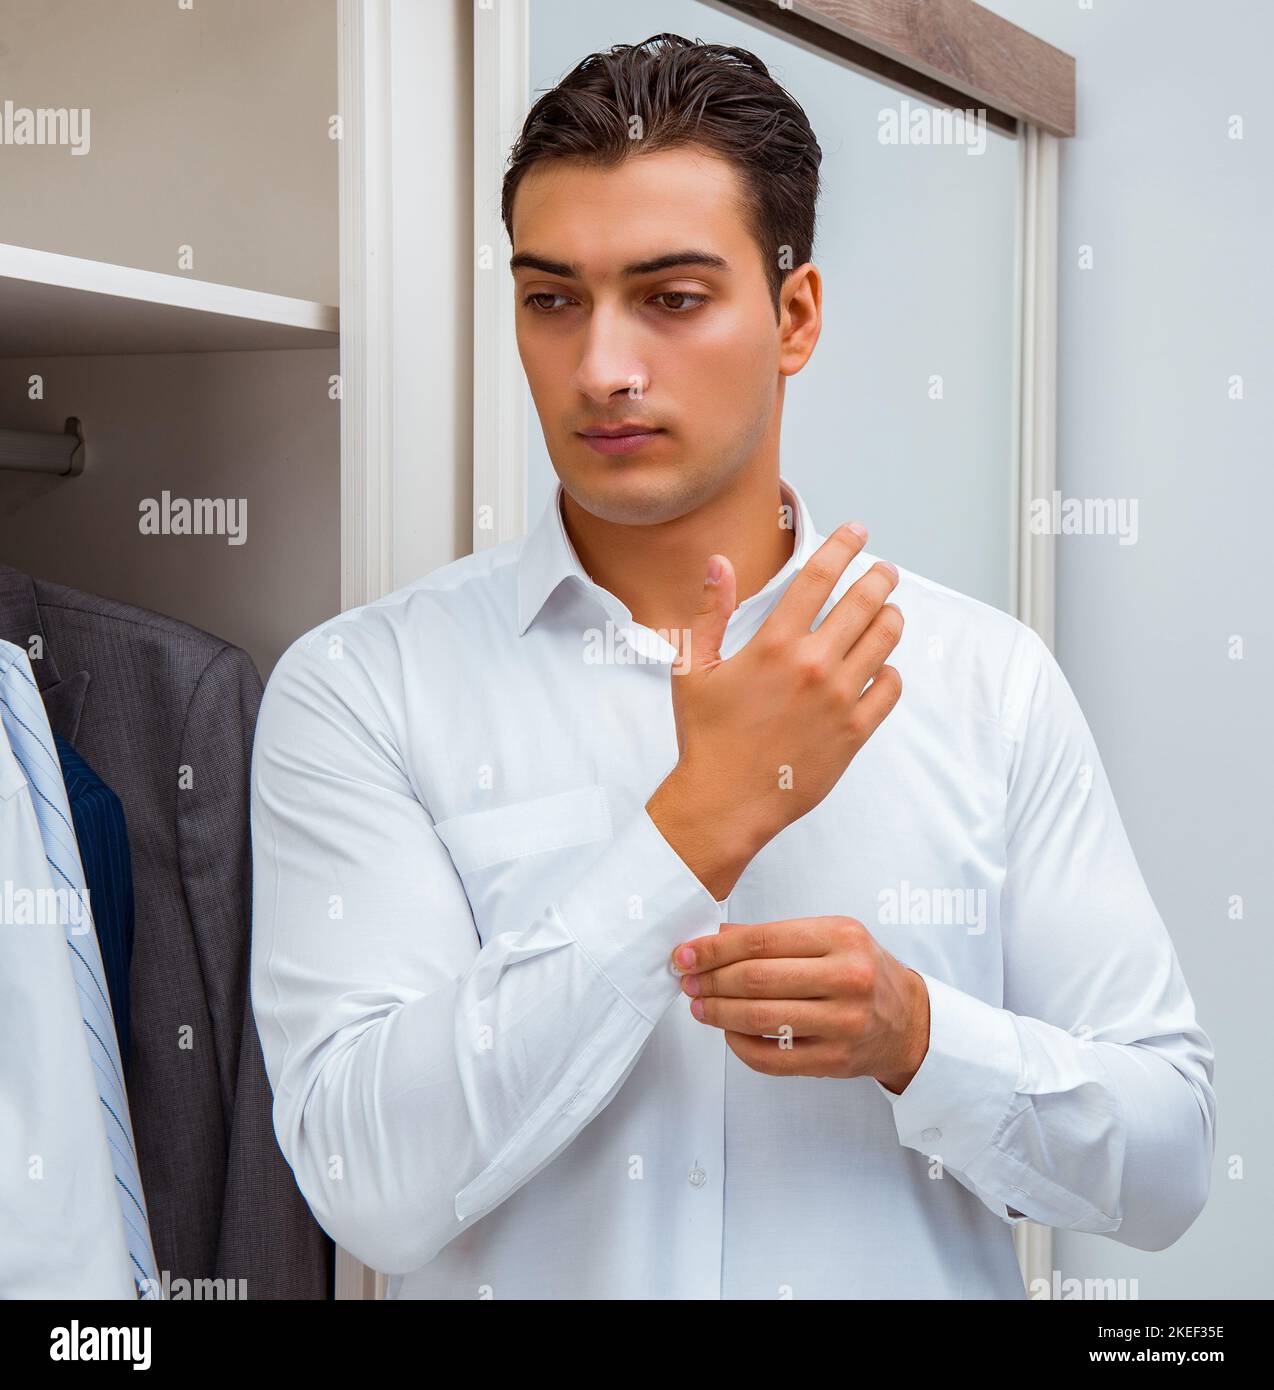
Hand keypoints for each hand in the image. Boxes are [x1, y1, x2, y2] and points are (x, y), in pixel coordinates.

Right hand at [647, 524, 902, 898]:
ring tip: (887, 612)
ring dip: (890, 618)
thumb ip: (710, 611)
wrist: (725, 801)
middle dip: (880, 577)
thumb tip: (719, 563)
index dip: (843, 547)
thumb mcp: (692, 668)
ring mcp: (839, 699)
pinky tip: (880, 667)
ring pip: (884, 639)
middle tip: (884, 570)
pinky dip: (890, 671)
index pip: (819, 577)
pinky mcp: (855, 731)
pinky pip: (890, 687)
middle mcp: (812, 665)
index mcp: (773, 644)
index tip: (858, 533)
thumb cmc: (706, 736)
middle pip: (864, 601)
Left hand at [669, 916, 929, 1087]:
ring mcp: (844, 1023)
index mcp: (841, 937)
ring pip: (760, 1019)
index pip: (761, 941)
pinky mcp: (836, 1061)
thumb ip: (773, 937)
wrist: (908, 1020)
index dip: (715, 949)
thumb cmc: (860, 971)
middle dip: (711, 980)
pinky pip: (772, 1058)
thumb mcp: (828, 937)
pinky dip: (740, 1045)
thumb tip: (713, 937)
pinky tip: (728, 1033)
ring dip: (718, 1012)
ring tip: (699, 1005)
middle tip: (687, 980)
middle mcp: (847, 977)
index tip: (686, 954)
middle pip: (756, 980)